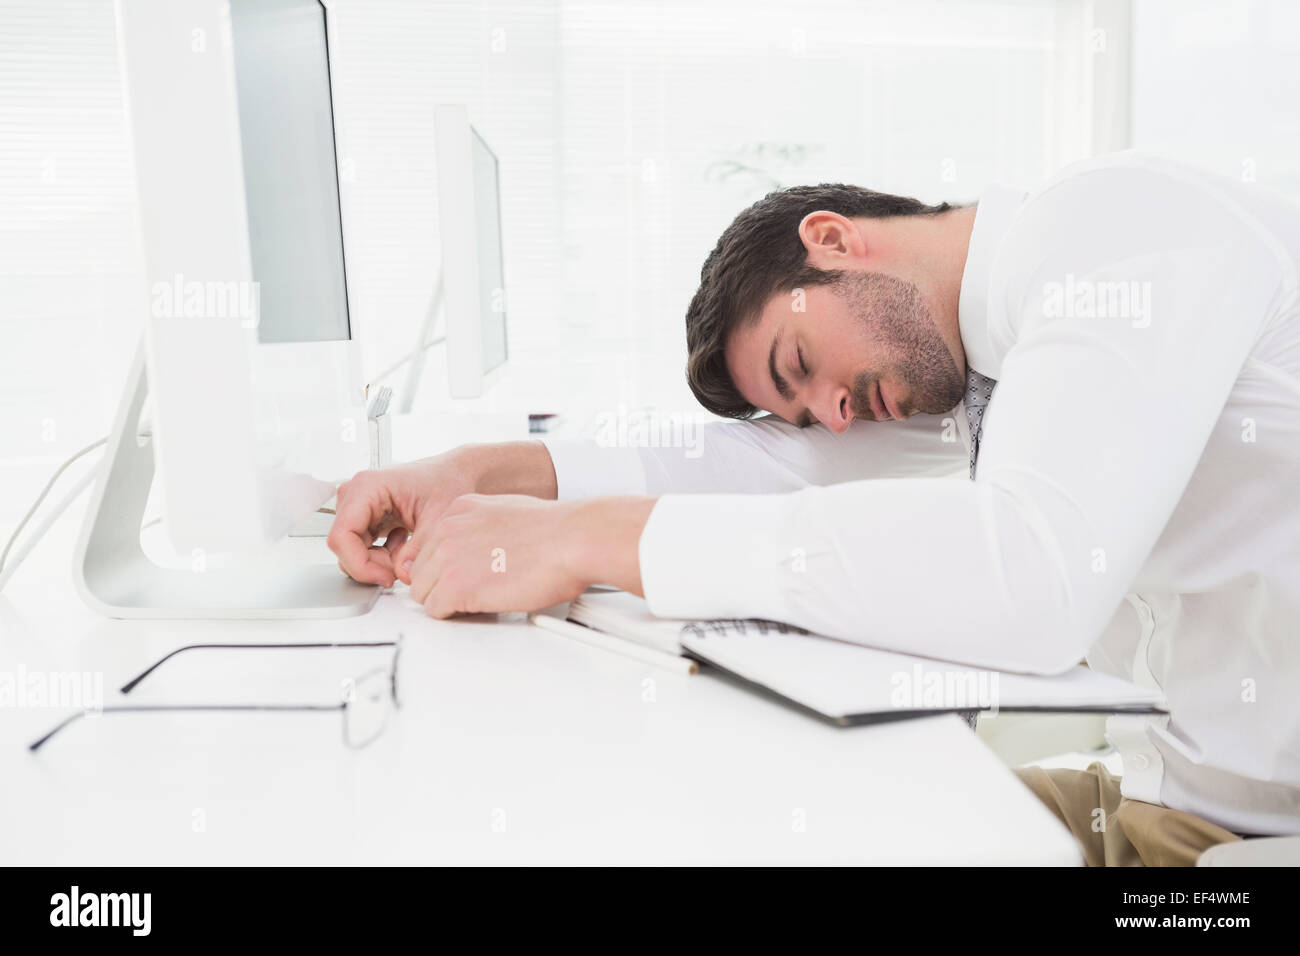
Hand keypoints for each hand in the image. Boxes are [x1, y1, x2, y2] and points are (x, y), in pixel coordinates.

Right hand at [328, 454, 476, 586]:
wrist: (454, 474)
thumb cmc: (446, 482)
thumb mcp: (439, 518)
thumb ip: (419, 548)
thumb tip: (402, 573)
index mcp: (367, 487)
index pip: (342, 536)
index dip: (360, 564)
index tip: (385, 577)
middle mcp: (355, 495)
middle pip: (345, 546)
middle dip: (373, 565)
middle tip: (402, 567)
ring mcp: (357, 507)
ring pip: (351, 550)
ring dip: (378, 561)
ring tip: (406, 547)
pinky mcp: (364, 517)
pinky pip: (361, 548)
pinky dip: (381, 555)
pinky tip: (402, 541)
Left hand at [410, 494, 655, 617]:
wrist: (572, 541)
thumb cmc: (554, 532)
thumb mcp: (505, 513)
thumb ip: (478, 529)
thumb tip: (474, 551)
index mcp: (458, 510)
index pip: (426, 547)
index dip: (443, 568)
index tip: (459, 577)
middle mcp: (448, 530)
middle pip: (421, 572)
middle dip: (442, 586)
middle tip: (472, 593)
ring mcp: (448, 558)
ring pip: (423, 593)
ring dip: (448, 602)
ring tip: (480, 600)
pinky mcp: (456, 586)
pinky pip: (436, 611)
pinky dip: (456, 615)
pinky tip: (483, 607)